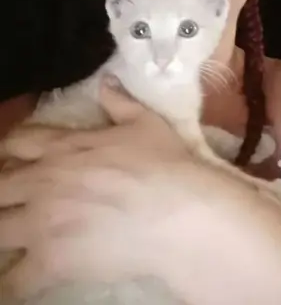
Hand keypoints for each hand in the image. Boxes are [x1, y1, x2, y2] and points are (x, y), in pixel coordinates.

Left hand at [0, 78, 200, 298]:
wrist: (179, 210)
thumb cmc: (165, 163)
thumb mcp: (145, 122)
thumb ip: (120, 102)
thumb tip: (106, 81)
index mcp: (65, 148)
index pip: (18, 143)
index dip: (9, 152)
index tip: (12, 162)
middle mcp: (44, 181)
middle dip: (3, 195)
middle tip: (16, 205)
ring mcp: (42, 222)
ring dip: (4, 234)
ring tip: (16, 242)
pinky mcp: (50, 260)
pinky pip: (13, 281)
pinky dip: (12, 285)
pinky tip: (17, 286)